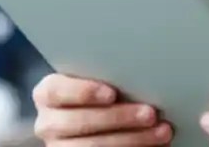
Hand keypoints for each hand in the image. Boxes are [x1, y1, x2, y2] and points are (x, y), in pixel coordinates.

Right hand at [19, 74, 172, 146]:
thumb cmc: (97, 92)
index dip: (84, 92)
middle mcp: (47, 122)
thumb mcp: (94, 79)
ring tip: (161, 132)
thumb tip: (142, 68)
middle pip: (79, 122)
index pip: (56, 91)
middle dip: (119, 118)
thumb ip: (105, 75)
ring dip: (132, 140)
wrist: (90, 119)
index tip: (112, 93)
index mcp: (48, 94)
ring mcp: (58, 146)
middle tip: (150, 114)